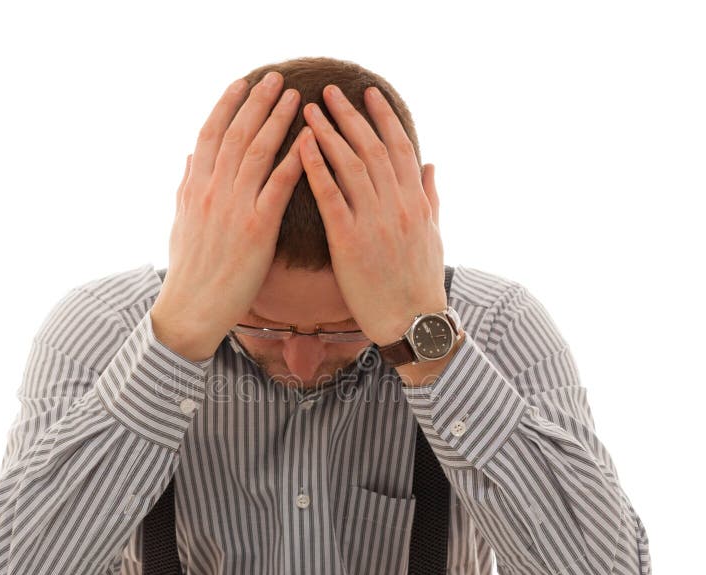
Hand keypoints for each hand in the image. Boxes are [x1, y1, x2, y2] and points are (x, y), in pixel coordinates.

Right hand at [151, 71, 310, 359]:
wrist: (192, 309)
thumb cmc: (189, 272)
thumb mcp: (180, 223)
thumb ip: (186, 187)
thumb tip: (189, 159)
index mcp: (194, 188)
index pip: (210, 135)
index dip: (227, 105)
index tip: (242, 83)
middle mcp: (213, 190)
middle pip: (237, 134)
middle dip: (257, 103)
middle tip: (277, 78)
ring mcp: (234, 207)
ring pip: (257, 152)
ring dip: (278, 120)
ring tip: (296, 98)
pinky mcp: (257, 229)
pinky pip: (278, 186)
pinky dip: (294, 160)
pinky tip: (309, 141)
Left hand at [299, 84, 446, 346]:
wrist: (413, 322)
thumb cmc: (421, 283)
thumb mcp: (433, 235)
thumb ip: (431, 197)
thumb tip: (431, 165)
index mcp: (415, 202)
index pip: (399, 148)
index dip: (383, 117)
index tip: (368, 94)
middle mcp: (396, 205)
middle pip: (372, 148)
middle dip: (351, 116)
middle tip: (330, 90)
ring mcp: (373, 222)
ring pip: (351, 166)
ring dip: (329, 133)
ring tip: (310, 110)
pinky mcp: (350, 242)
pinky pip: (330, 197)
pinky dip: (316, 168)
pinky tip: (303, 147)